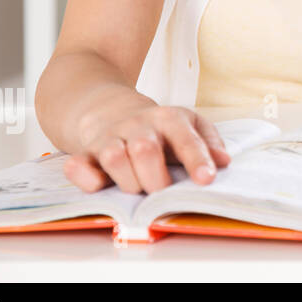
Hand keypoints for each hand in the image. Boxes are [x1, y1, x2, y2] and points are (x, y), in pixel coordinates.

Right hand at [63, 104, 231, 194]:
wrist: (109, 109)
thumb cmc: (158, 128)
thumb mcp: (188, 125)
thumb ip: (208, 143)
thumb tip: (224, 162)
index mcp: (169, 119)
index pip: (186, 139)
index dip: (196, 160)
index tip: (206, 180)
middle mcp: (138, 126)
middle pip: (146, 151)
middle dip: (157, 179)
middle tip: (163, 192)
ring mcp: (109, 138)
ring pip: (114, 158)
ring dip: (128, 182)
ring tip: (138, 189)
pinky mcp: (84, 153)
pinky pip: (77, 166)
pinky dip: (84, 178)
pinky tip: (98, 184)